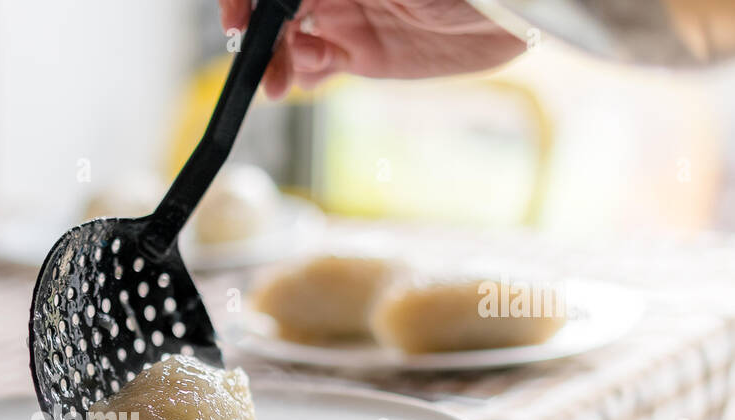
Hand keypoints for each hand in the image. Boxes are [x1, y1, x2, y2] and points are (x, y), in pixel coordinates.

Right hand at [219, 0, 526, 95]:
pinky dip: (300, 74)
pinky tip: (303, 79)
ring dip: (275, 60)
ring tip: (280, 80)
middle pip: (276, 10)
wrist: (513, 11)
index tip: (237, 20)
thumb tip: (287, 0)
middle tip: (260, 64)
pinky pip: (315, 66)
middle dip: (258, 36)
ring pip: (289, 39)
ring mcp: (347, 18)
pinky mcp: (362, 54)